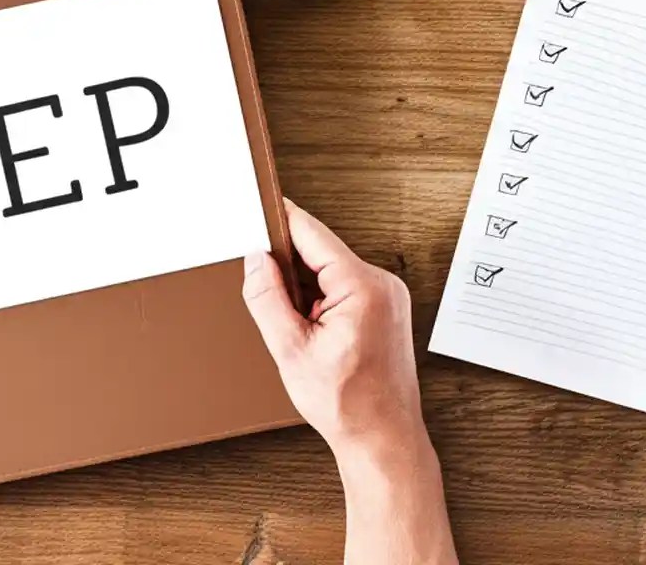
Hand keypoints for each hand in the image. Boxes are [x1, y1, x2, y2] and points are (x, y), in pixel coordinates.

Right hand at [242, 199, 425, 457]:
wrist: (382, 437)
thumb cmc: (347, 404)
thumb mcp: (290, 349)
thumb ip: (267, 297)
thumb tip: (256, 260)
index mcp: (363, 287)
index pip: (312, 233)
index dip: (280, 220)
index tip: (257, 209)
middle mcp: (383, 284)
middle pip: (321, 252)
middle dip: (291, 272)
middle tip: (277, 308)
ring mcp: (389, 295)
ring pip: (331, 272)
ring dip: (308, 293)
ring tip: (306, 335)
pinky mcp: (387, 307)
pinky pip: (346, 288)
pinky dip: (324, 303)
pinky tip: (320, 336)